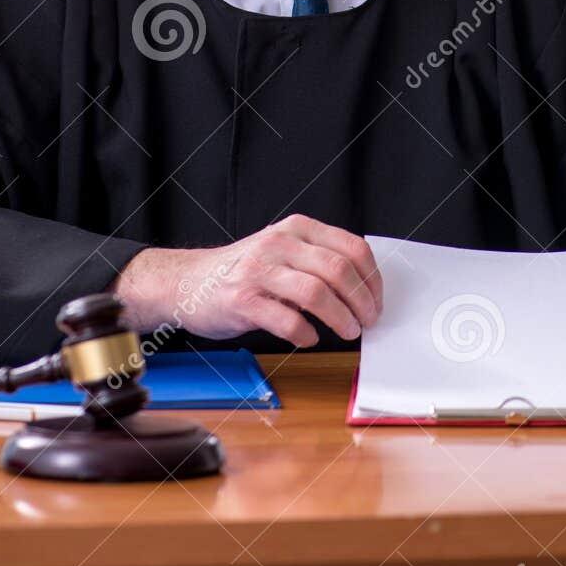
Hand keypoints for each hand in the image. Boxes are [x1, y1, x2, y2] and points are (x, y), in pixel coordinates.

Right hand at [114, 213, 382, 347]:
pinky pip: (286, 320)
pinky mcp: (242, 300)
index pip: (352, 248)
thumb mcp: (283, 250)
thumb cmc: (243, 271)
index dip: (373, 279)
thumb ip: (317, 259)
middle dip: (362, 301)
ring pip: (317, 293)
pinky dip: (306, 333)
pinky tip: (310, 337)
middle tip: (368, 321)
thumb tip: (364, 290)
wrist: (189, 282)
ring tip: (348, 331)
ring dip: (341, 318)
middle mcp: (279, 244)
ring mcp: (259, 271)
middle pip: (339, 270)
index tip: (377, 301)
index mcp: (297, 228)